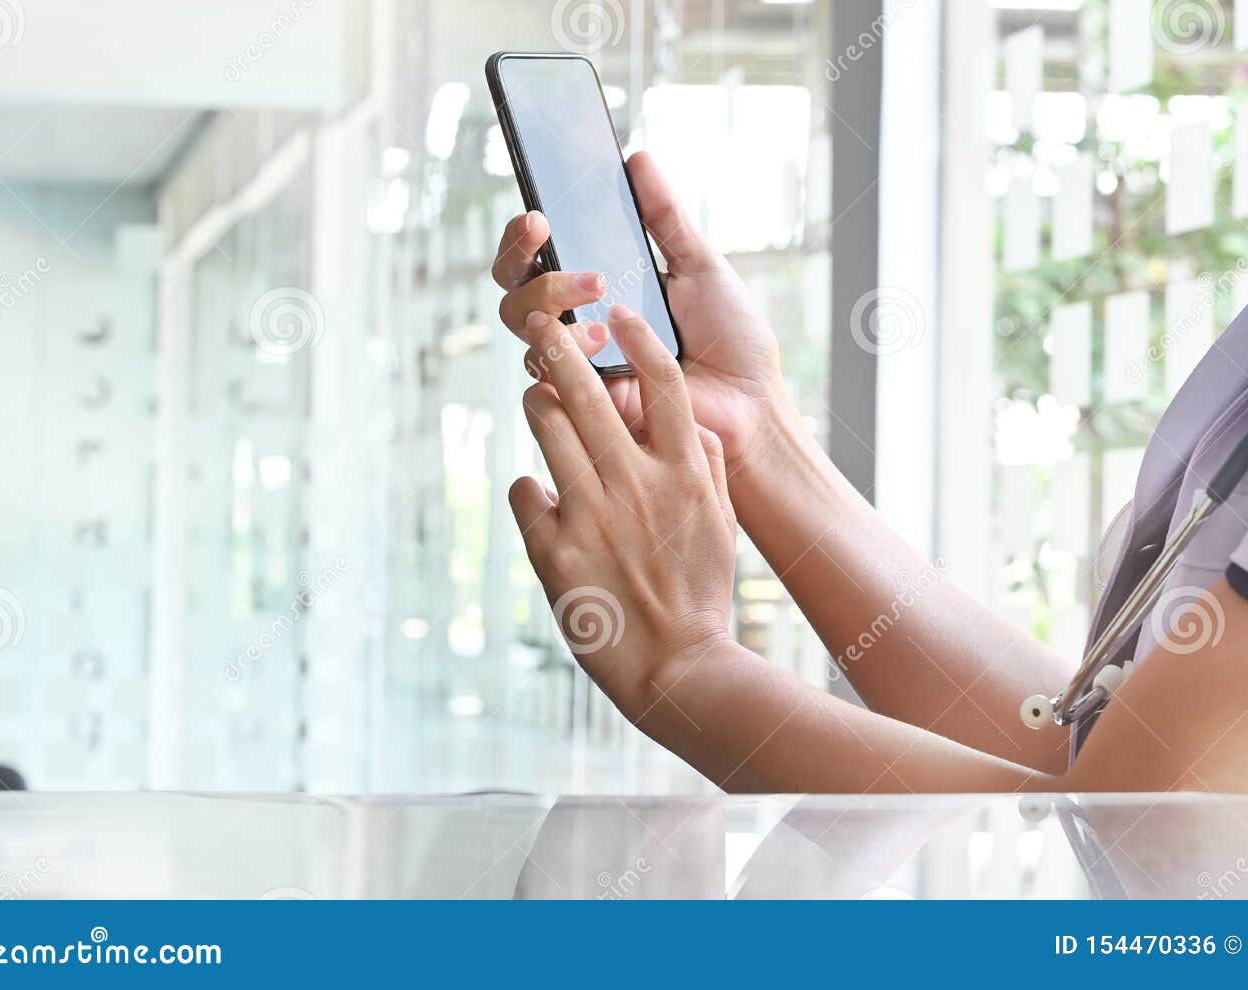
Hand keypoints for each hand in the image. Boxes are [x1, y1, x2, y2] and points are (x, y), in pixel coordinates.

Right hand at [492, 151, 786, 473]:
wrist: (752, 402)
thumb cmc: (730, 341)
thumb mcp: (700, 266)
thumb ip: (664, 218)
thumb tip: (636, 158)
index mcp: (599, 290)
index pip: (537, 257)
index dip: (523, 234)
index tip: (539, 211)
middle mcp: (578, 324)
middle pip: (513, 287)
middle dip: (520, 254)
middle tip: (544, 228)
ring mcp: (577, 364)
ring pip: (522, 324)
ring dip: (549, 295)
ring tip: (598, 288)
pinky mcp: (584, 401)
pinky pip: (547, 372)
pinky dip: (568, 348)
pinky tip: (603, 340)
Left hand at [510, 304, 737, 715]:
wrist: (675, 667)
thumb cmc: (700, 593)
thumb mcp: (721, 524)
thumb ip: (705, 467)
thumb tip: (686, 423)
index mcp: (685, 477)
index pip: (665, 387)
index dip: (640, 341)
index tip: (622, 316)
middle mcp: (637, 487)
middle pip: (591, 394)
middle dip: (560, 347)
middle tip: (541, 322)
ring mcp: (593, 517)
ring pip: (548, 430)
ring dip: (538, 405)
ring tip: (537, 397)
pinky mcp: (556, 551)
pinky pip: (526, 491)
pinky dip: (529, 487)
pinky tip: (539, 492)